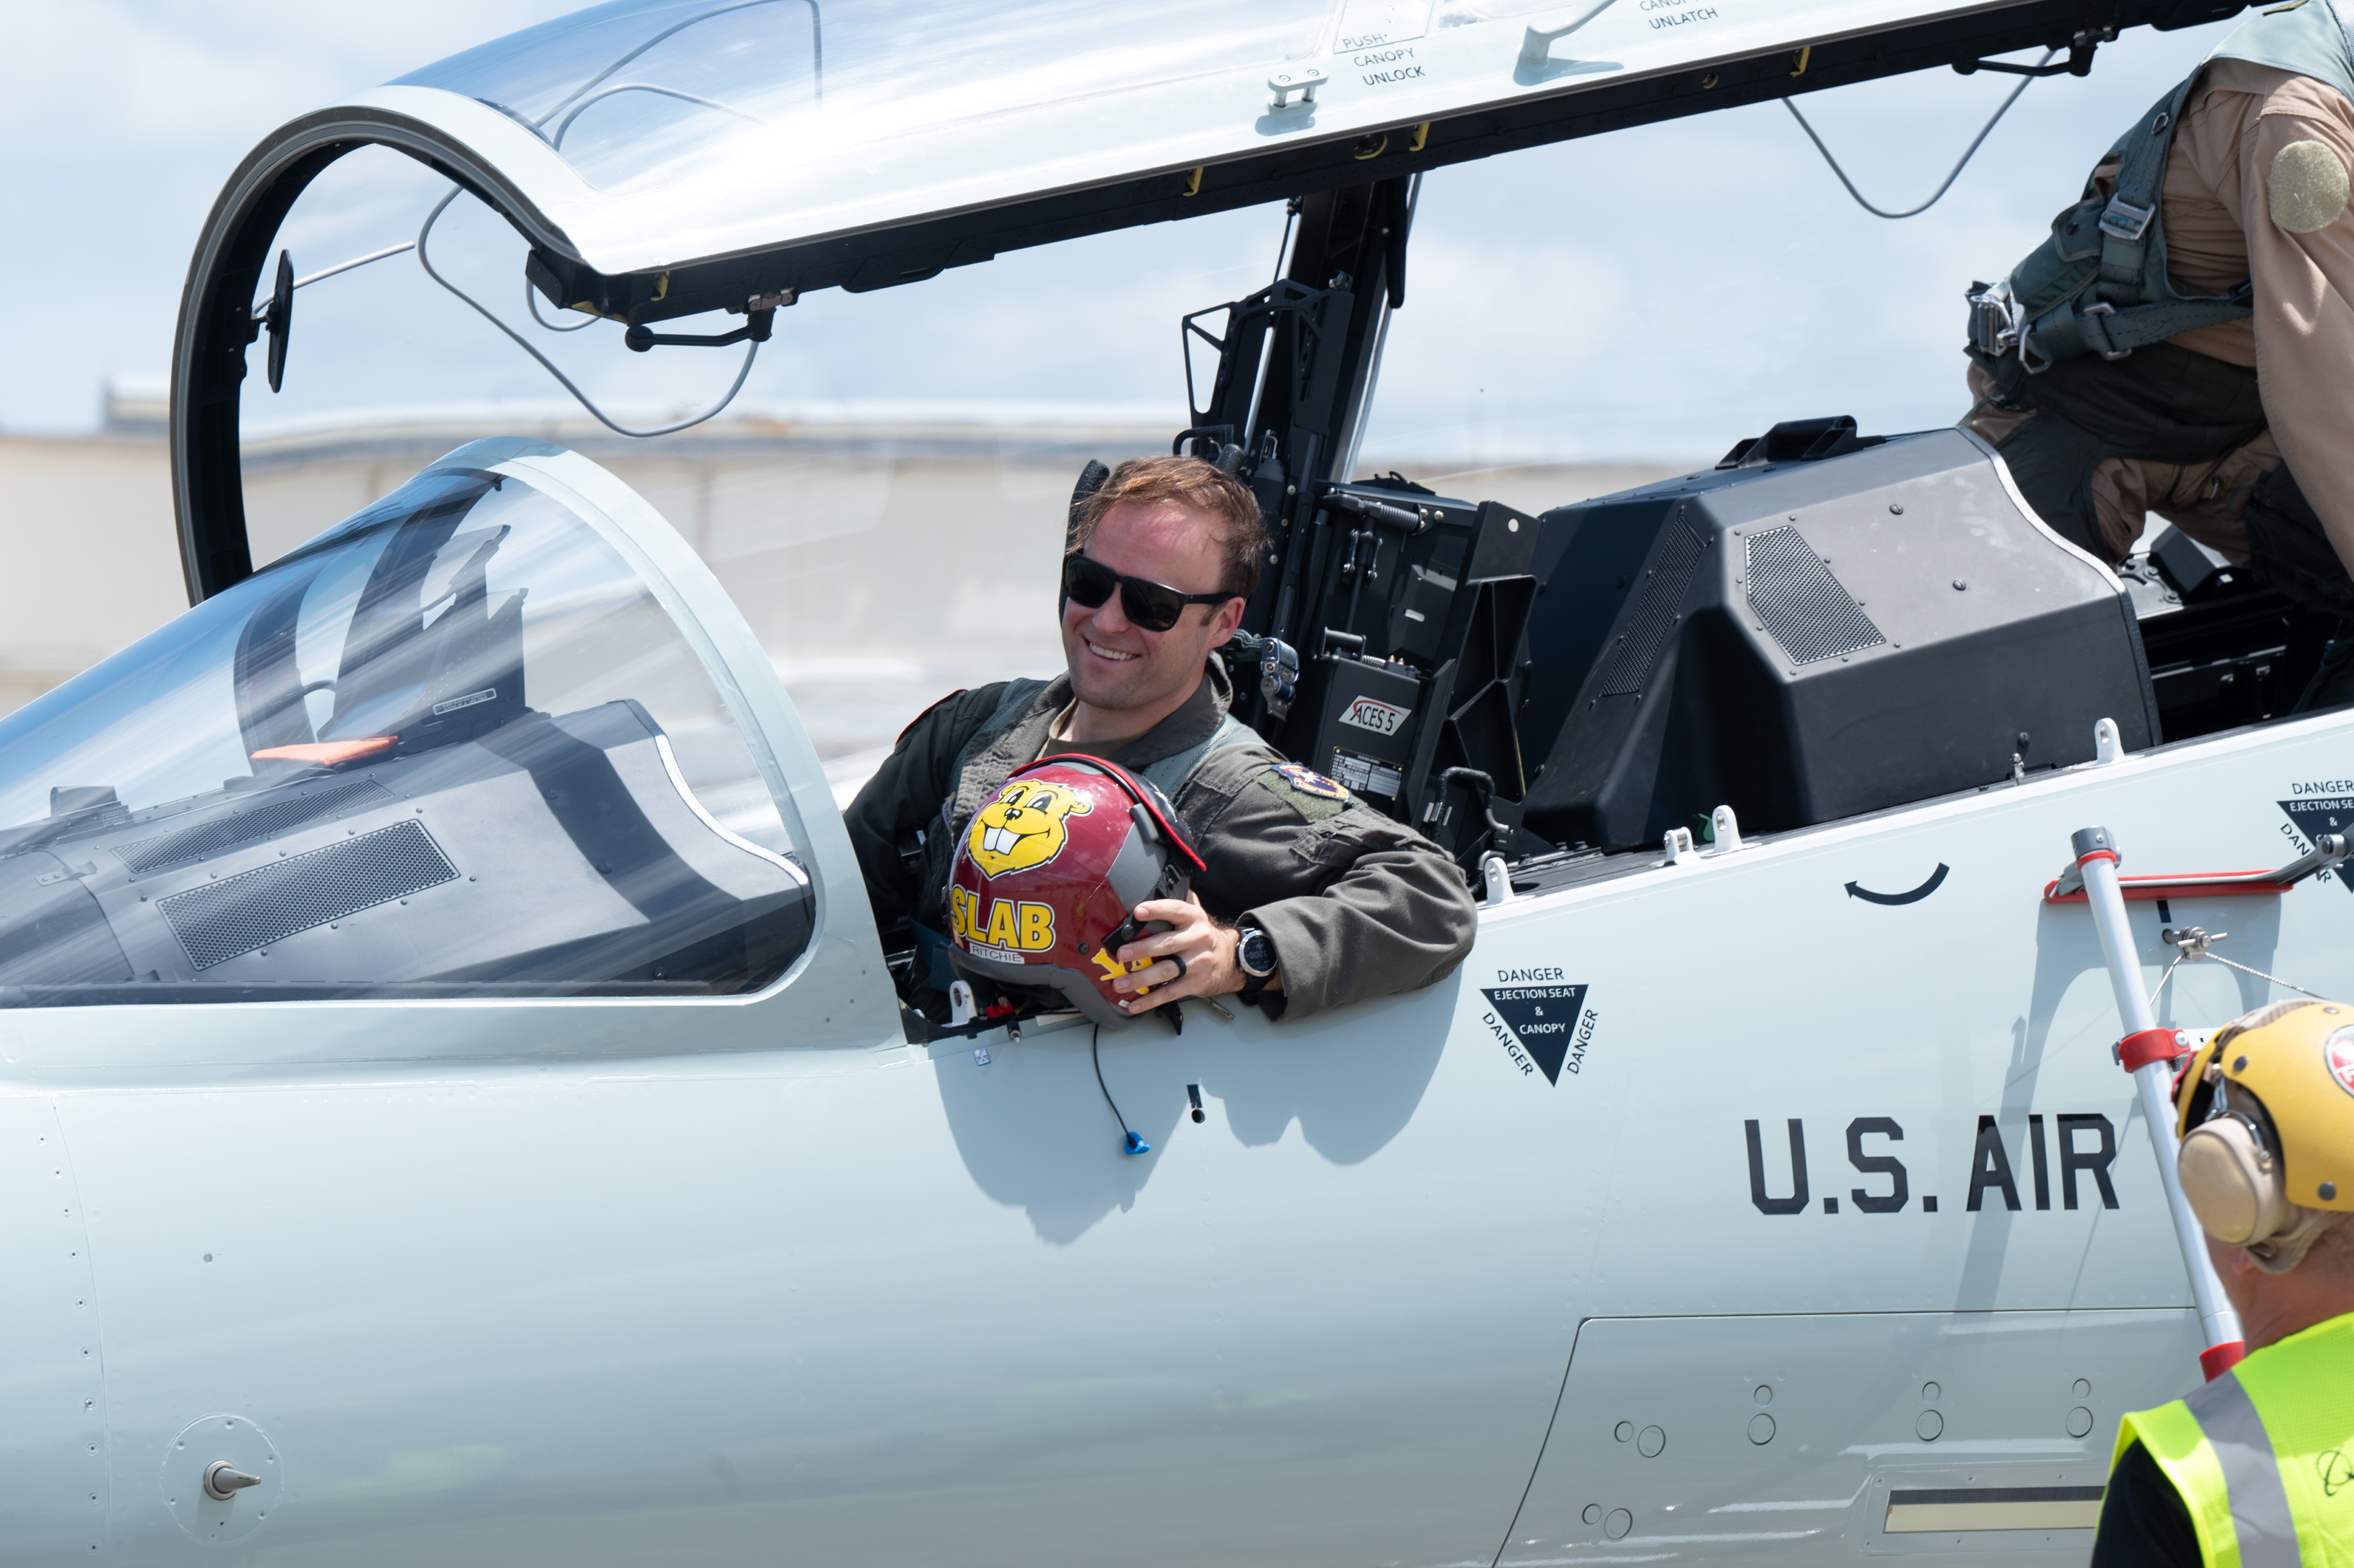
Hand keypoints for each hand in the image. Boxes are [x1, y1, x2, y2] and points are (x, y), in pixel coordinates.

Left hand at [1109, 893, 1239, 1013]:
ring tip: (1120, 983)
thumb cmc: (1202, 936)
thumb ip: (1179, 901)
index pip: (1175, 910)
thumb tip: (1151, 883)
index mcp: (1195, 919)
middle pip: (1168, 944)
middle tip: (1121, 953)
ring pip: (1167, 971)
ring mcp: (1198, 963)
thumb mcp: (1196, 915)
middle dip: (1142, 949)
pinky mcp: (1197, 983)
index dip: (1157, 910)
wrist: (1231, 959)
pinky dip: (1150, 1000)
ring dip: (1141, 979)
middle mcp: (1198, 939)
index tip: (1138, 912)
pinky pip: (1171, 992)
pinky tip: (1134, 1004)